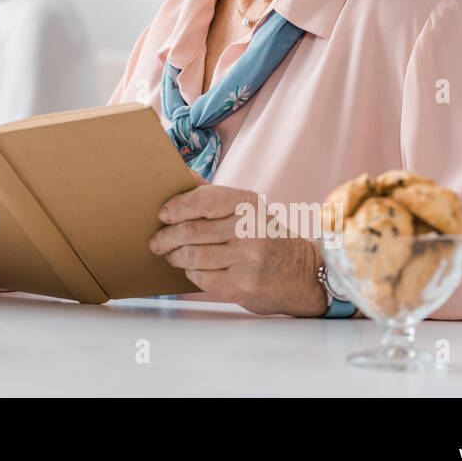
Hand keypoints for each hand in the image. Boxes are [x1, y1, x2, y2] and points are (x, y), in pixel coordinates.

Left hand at [148, 183, 330, 316]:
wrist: (303, 274)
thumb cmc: (267, 237)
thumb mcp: (248, 209)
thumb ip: (214, 194)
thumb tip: (184, 173)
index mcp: (248, 204)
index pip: (203, 200)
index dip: (177, 207)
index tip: (163, 214)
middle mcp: (249, 229)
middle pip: (191, 231)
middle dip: (166, 237)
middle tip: (157, 241)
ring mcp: (247, 259)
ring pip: (193, 256)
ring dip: (175, 257)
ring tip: (171, 255)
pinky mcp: (243, 286)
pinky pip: (202, 278)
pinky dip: (191, 274)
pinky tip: (193, 270)